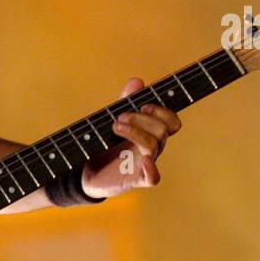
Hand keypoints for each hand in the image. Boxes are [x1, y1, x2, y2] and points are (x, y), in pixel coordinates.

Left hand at [81, 76, 181, 199]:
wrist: (88, 171)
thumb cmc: (106, 143)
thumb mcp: (115, 117)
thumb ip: (127, 100)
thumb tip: (137, 81)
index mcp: (152, 133)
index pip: (172, 122)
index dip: (163, 112)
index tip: (144, 106)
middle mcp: (153, 147)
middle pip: (162, 130)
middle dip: (141, 119)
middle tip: (119, 118)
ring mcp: (146, 163)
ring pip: (154, 146)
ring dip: (135, 132)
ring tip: (115, 127)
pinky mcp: (136, 179)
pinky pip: (153, 178)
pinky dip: (152, 169)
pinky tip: (145, 162)